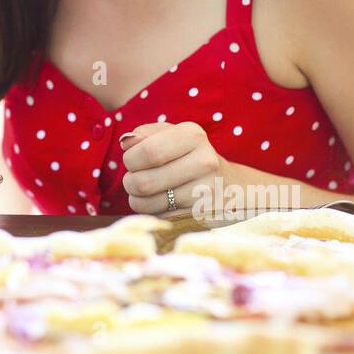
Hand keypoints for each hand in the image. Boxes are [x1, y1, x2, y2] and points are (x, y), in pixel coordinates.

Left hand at [119, 120, 238, 214]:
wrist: (227, 183)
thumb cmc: (187, 155)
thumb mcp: (170, 135)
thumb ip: (144, 134)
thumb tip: (126, 143)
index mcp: (193, 135)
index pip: (148, 151)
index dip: (130, 159)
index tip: (132, 161)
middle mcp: (205, 162)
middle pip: (144, 182)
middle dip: (129, 182)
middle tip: (134, 180)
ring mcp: (207, 191)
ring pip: (148, 204)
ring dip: (138, 200)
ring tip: (146, 193)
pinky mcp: (203, 216)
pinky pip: (161, 219)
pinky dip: (154, 213)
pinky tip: (163, 204)